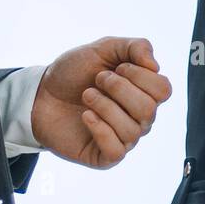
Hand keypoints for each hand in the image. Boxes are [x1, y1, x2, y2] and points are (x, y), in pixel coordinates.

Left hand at [30, 37, 170, 168]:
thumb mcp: (104, 48)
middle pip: (149, 109)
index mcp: (143, 93)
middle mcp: (138, 118)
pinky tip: (85, 116)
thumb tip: (155, 66)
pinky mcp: (105, 156)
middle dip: (119, 89)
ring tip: (86, 95)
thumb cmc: (74, 72)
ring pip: (131, 130)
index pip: (164, 90)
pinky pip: (116, 149)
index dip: (140, 75)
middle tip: (97, 80)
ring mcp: (123, 139)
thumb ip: (135, 47)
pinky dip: (99, 128)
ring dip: (104, 105)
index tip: (116, 67)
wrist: (40, 94)